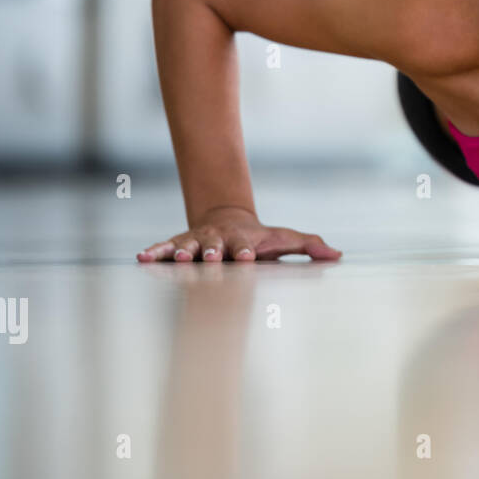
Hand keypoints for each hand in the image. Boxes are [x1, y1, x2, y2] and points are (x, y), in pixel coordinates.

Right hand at [136, 206, 341, 261]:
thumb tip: (338, 255)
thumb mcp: (285, 239)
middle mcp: (219, 241)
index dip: (247, 252)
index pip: (246, 247)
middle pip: (216, 247)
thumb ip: (310, 246)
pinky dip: (153, 251)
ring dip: (182, 252)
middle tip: (212, 259)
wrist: (228, 219)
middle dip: (213, 253)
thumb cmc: (260, 237)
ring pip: (189, 246)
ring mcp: (197, 242)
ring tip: (176, 259)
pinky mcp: (178, 244)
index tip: (247, 258)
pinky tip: (140, 257)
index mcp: (244, 241)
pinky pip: (164, 247)